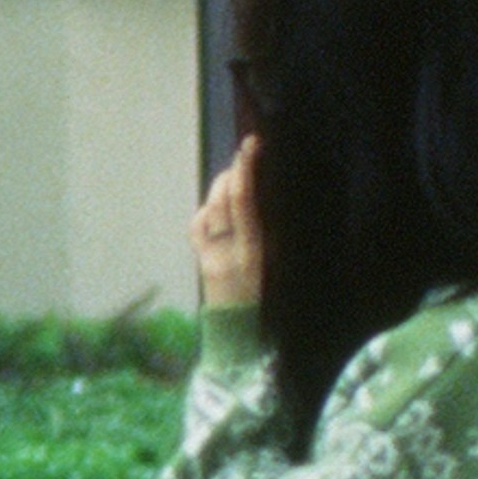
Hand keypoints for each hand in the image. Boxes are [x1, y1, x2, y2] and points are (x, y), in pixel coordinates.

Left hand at [189, 137, 264, 312]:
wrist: (239, 333)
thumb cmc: (270, 301)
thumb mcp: (278, 266)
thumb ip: (270, 234)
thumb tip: (265, 196)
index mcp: (252, 251)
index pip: (243, 201)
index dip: (244, 170)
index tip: (250, 145)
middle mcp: (226, 250)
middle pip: (223, 200)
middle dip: (233, 173)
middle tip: (246, 155)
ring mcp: (208, 254)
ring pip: (209, 209)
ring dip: (221, 188)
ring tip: (237, 176)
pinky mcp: (200, 259)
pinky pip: (199, 225)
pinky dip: (208, 210)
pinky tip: (219, 207)